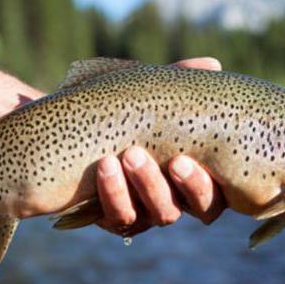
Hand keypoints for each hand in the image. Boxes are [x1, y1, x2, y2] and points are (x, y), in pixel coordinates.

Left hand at [95, 57, 225, 236]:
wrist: (65, 129)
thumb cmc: (116, 111)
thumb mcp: (144, 94)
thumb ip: (178, 81)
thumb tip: (213, 64)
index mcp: (193, 174)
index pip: (218, 193)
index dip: (209, 184)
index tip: (187, 157)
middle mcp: (176, 198)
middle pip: (201, 210)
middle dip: (189, 186)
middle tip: (174, 161)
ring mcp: (146, 212)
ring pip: (161, 214)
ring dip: (149, 185)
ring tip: (130, 154)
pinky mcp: (113, 219)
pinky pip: (121, 219)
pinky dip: (114, 193)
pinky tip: (104, 165)